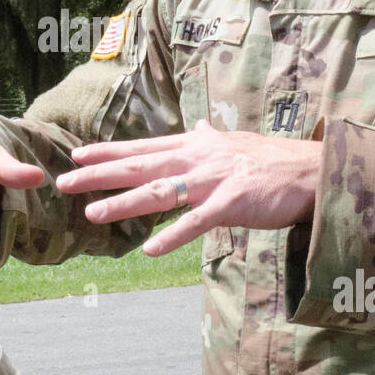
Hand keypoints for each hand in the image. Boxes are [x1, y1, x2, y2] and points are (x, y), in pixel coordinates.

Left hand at [54, 119, 322, 255]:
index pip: (143, 148)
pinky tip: (149, 249)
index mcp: (195, 146)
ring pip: (160, 193)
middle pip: (140, 167)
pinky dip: (173, 235)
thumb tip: (197, 126)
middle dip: (100, 174)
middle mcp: (197, 159)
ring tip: (93, 214)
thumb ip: (208, 138)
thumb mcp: (233, 142)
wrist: (310, 170)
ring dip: (124, 204)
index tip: (77, 153)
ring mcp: (213, 181)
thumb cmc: (271, 160)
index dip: (108, 151)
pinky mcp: (231, 203)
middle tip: (65, 181)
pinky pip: (196, 222)